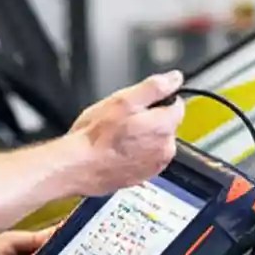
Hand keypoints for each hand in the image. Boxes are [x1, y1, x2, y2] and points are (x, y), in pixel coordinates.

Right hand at [63, 70, 185, 195]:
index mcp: (163, 127)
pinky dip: (136, 153)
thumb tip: (174, 79)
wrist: (78, 167)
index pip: (177, 105)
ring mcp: (155, 165)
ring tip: (118, 136)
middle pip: (166, 124)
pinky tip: (117, 150)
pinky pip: (147, 158)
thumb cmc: (96, 136)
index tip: (139, 103)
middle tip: (123, 120)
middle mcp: (165, 149)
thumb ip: (154, 87)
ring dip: (142, 137)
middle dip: (149, 119)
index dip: (157, 100)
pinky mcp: (144, 176)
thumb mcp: (123, 99)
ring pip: (156, 141)